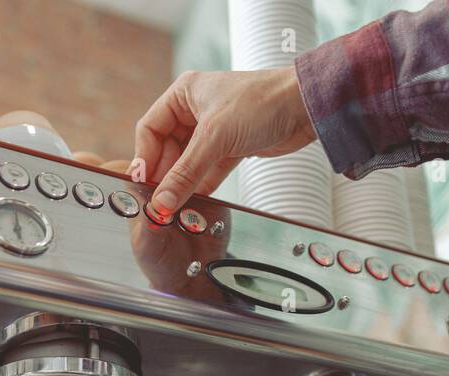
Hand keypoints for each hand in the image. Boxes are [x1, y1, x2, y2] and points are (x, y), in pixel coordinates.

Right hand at [134, 67, 316, 216]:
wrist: (306, 107)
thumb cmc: (262, 102)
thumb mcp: (216, 138)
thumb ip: (186, 173)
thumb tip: (162, 202)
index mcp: (183, 94)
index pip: (150, 130)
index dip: (145, 159)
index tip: (143, 185)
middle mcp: (194, 110)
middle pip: (166, 149)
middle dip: (164, 176)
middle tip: (158, 202)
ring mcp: (213, 130)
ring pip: (187, 162)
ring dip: (181, 184)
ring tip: (174, 208)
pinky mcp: (230, 147)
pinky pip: (206, 170)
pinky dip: (200, 186)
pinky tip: (194, 204)